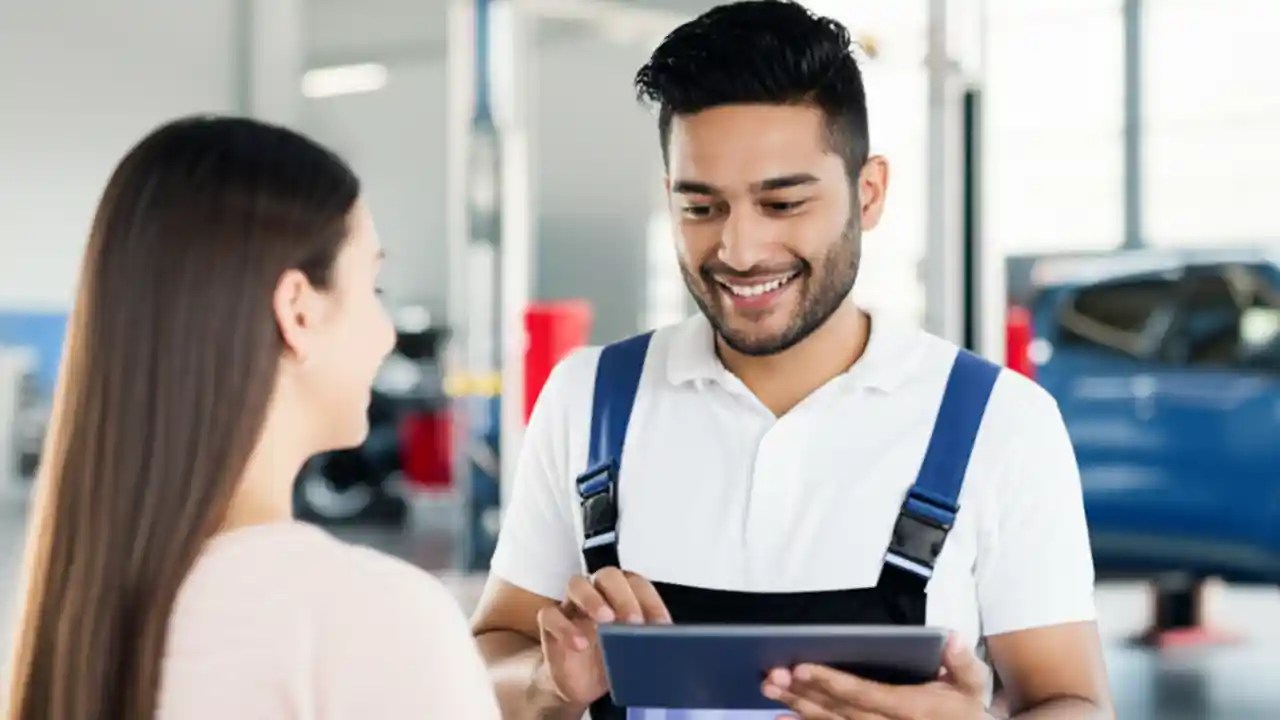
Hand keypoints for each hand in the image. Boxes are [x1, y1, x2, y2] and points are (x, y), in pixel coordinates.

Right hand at [536, 568, 672, 707]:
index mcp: (620, 597)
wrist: (578, 687)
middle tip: (633, 621)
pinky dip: (565, 627)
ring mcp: (571, 607)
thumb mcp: (633, 653)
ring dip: (592, 599)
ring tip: (605, 621)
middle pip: (608, 576)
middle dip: (623, 596)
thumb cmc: (607, 661)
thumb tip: (671, 645)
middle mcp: (596, 595)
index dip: (651, 601)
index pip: (637, 584)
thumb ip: (648, 642)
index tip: (661, 624)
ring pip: (577, 584)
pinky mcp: (551, 625)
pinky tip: (580, 644)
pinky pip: (551, 615)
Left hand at [763, 634, 990, 719]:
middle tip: (771, 677)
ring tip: (769, 691)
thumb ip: (961, 661)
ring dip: (798, 709)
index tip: (802, 668)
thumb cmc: (965, 711)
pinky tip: (781, 719)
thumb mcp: (972, 685)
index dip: (832, 681)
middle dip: (803, 694)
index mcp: (910, 708)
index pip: (863, 694)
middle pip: (837, 711)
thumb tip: (950, 637)